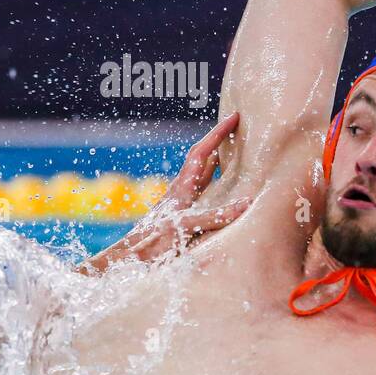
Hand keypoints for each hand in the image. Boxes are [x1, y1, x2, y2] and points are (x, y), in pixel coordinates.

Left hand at [79, 112, 249, 274]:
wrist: (128, 258)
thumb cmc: (153, 243)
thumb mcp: (186, 227)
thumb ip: (216, 215)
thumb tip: (248, 203)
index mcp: (182, 188)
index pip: (202, 152)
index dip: (218, 133)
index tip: (234, 116)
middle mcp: (180, 190)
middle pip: (201, 157)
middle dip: (218, 140)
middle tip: (236, 128)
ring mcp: (178, 202)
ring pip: (200, 173)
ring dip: (216, 160)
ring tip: (233, 152)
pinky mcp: (178, 215)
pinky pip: (200, 190)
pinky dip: (213, 181)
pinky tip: (218, 189)